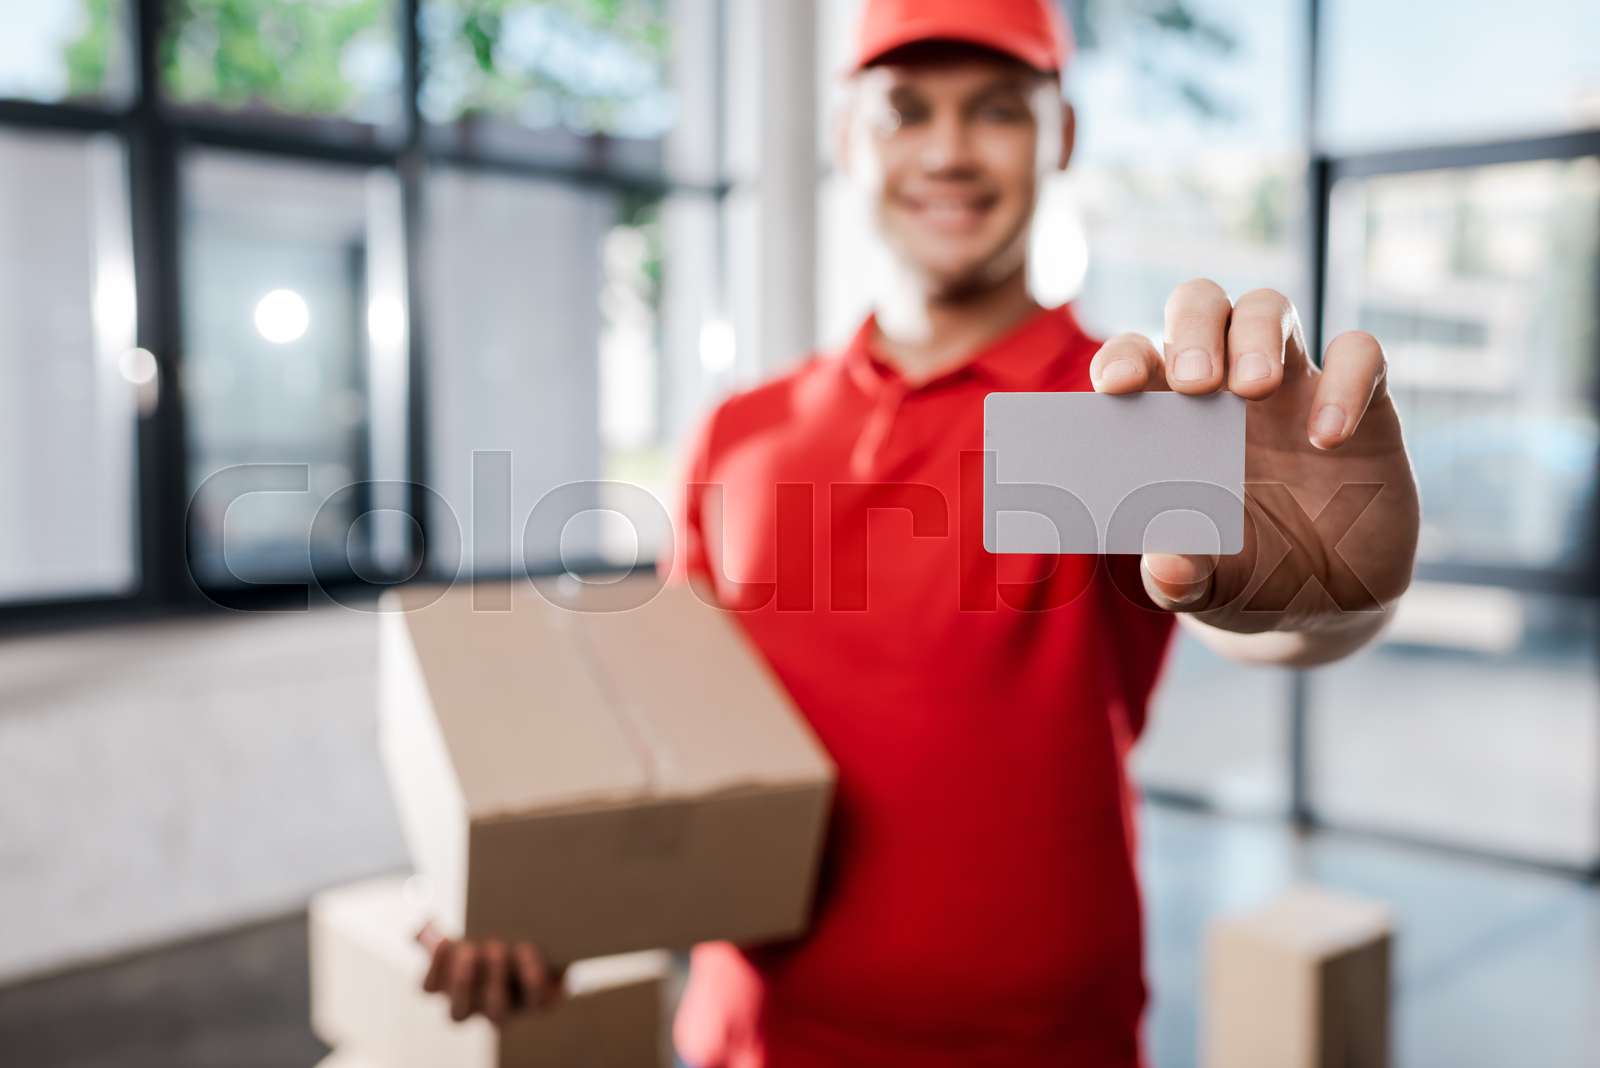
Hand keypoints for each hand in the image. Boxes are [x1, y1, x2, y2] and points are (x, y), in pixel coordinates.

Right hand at [417, 922, 564, 1025]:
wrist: (545, 951)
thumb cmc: (495, 944)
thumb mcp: (467, 937)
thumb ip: (440, 933)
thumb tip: (425, 928)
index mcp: (453, 986)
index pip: (430, 988)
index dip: (433, 968)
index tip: (445, 941)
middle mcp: (477, 1006)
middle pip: (458, 1011)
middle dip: (462, 981)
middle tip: (470, 950)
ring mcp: (508, 1010)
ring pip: (496, 1011)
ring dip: (494, 979)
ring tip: (498, 948)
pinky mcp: (538, 1004)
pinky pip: (534, 999)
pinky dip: (531, 974)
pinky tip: (527, 947)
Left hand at [1089, 280, 1418, 645]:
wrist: (1324, 606)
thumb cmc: (1244, 578)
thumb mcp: (1207, 590)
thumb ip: (1179, 577)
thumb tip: (1165, 564)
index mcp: (1170, 419)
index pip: (1136, 359)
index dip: (1122, 358)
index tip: (1115, 387)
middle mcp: (1226, 389)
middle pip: (1201, 306)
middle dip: (1193, 329)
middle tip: (1196, 382)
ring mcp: (1294, 389)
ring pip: (1269, 309)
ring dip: (1257, 334)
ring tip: (1254, 389)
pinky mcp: (1364, 403)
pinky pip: (1361, 353)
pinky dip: (1345, 381)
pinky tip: (1327, 438)